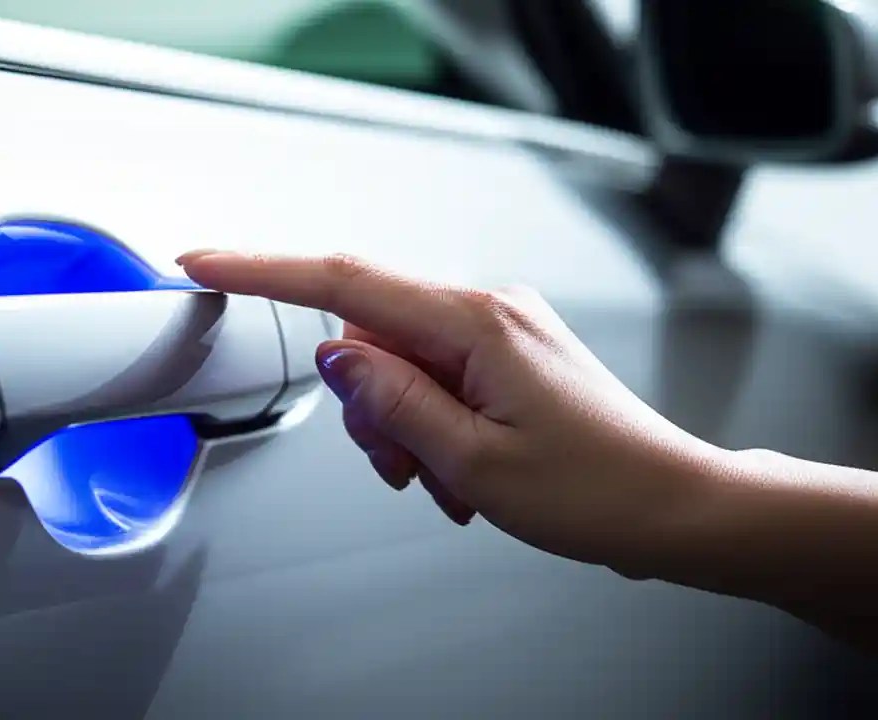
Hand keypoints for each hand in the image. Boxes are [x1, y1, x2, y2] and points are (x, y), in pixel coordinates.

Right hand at [178, 251, 727, 575]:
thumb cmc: (597, 490)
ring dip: (402, 426)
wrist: (672, 507)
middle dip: (366, 403)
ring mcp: (502, 331)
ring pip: (400, 363)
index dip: (263, 272)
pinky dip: (430, 426)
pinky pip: (436, 377)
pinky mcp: (509, 355)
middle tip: (402, 464)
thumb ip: (392, 402)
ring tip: (447, 480)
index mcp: (476, 323)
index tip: (205, 264)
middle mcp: (489, 311)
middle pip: (370, 334)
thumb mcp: (472, 462)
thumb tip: (337, 356)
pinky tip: (462, 472)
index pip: (344, 283)